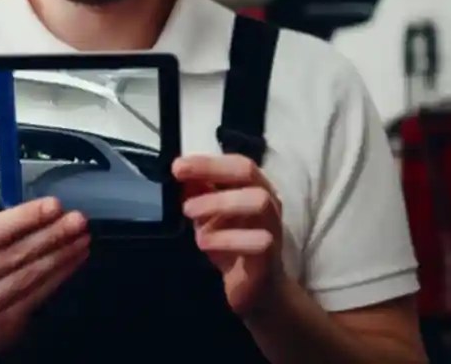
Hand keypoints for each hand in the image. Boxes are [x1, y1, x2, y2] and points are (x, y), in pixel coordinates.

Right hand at [0, 197, 89, 362]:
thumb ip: (0, 233)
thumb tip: (45, 213)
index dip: (25, 218)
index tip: (54, 205)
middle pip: (14, 254)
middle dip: (51, 235)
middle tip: (78, 220)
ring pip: (30, 275)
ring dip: (61, 254)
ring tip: (82, 237)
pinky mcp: (4, 324)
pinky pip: (38, 294)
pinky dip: (60, 274)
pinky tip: (74, 259)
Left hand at [174, 154, 285, 315]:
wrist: (255, 289)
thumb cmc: (231, 243)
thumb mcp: (208, 215)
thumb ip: (197, 192)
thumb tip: (179, 170)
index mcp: (253, 187)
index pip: (236, 163)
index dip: (207, 162)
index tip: (177, 166)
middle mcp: (268, 201)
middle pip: (249, 174)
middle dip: (213, 173)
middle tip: (182, 184)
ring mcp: (273, 226)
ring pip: (258, 202)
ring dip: (219, 203)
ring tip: (189, 213)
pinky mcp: (271, 255)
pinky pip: (258, 241)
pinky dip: (227, 239)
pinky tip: (205, 242)